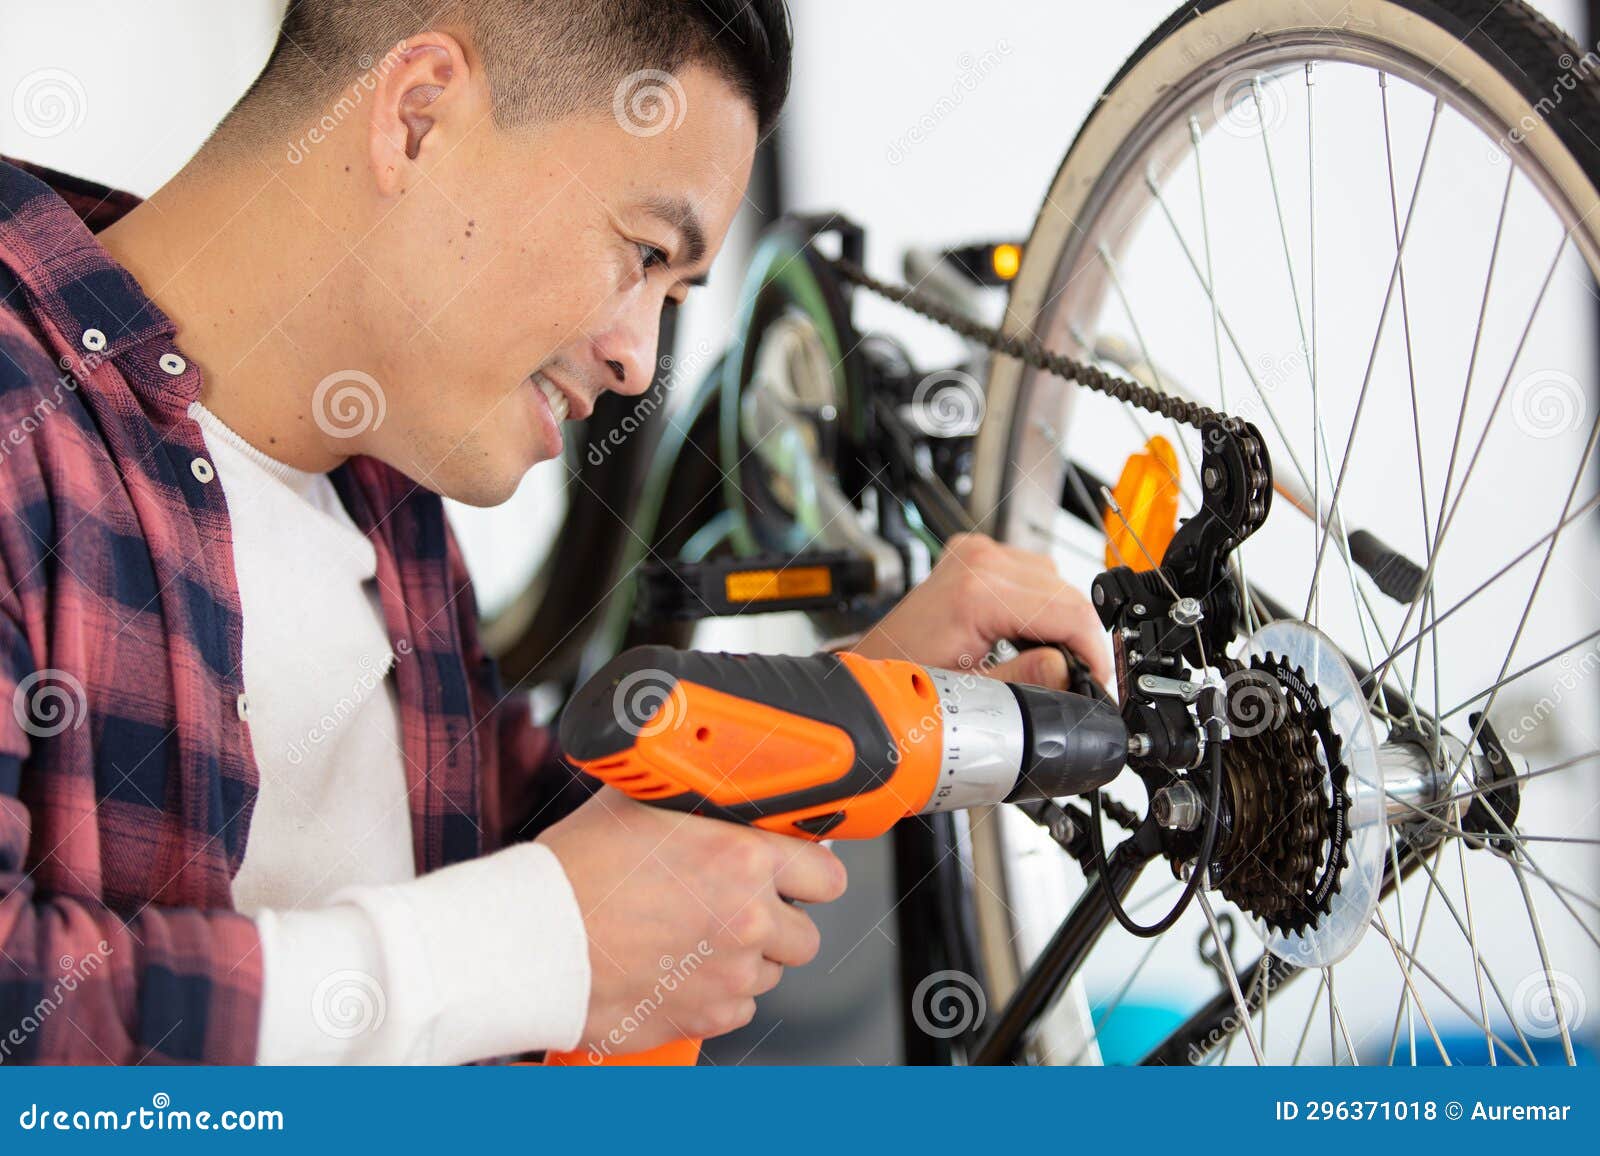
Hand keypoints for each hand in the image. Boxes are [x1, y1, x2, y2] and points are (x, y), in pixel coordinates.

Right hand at [537, 788, 846, 1053]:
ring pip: (770, 972)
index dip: (810, 873)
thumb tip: (715, 784)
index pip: (828, 874)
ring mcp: (729, 975)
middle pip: (805, 933)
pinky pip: (737, 1008)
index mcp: (743, 859)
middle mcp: (747, 920)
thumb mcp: (639, 803)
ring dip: (745, 957)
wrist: (531, 940)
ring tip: (694, 938)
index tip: (795, 874)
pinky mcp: (705, 1018)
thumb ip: (694, 797)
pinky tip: (678, 970)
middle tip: (737, 908)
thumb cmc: (574, 872)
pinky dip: (716, 994)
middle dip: (777, 921)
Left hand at [851, 532, 1110, 688]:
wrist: (873, 662)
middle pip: (1065, 592)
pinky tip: (1029, 633)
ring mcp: (976, 553)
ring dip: (1061, 617)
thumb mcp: (968, 694)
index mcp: (978, 591)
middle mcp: (979, 560)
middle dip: (1079, 636)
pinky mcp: (975, 555)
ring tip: (1051, 657)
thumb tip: (1068, 670)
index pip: (1066, 610)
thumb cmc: (904, 678)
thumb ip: (1024, 684)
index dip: (1092, 650)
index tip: (1099, 681)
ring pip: (1053, 579)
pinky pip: (1031, 573)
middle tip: (1082, 678)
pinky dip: (1041, 602)